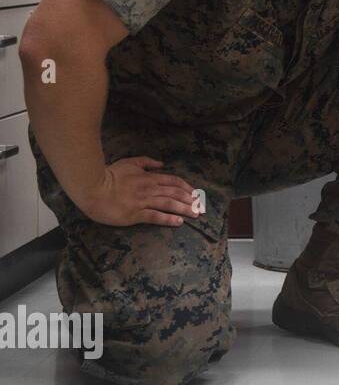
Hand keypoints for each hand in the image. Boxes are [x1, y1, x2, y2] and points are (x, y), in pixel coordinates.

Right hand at [77, 157, 199, 227]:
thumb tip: (161, 163)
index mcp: (148, 177)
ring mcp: (142, 201)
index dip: (186, 188)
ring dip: (184, 209)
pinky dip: (168, 219)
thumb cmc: (108, 175)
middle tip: (201, 207)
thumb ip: (146, 162)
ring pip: (169, 204)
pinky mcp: (135, 214)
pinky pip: (155, 216)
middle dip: (190, 200)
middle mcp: (149, 189)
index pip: (173, 181)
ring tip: (195, 214)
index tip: (195, 194)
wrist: (91, 188)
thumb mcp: (129, 162)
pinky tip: (179, 222)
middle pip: (175, 193)